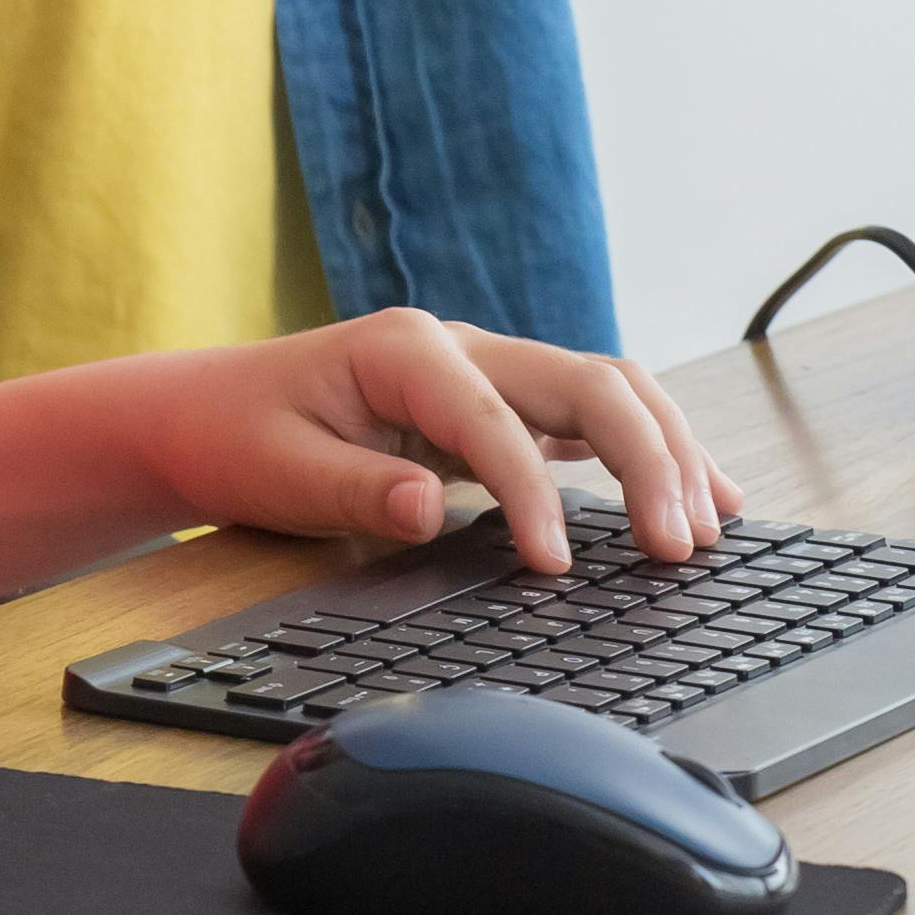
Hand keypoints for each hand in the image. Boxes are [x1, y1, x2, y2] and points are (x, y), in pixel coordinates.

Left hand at [129, 308, 739, 574]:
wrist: (202, 412)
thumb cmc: (236, 436)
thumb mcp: (277, 472)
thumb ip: (353, 490)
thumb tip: (428, 507)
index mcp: (406, 350)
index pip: (496, 420)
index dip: (535, 494)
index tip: (558, 568)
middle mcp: (460, 346)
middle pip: (587, 380)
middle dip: (645, 459)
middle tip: (680, 547)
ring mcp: (486, 369)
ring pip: (607, 390)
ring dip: (666, 450)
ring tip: (713, 524)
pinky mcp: (497, 403)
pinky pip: (591, 416)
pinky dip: (646, 451)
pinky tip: (695, 495)